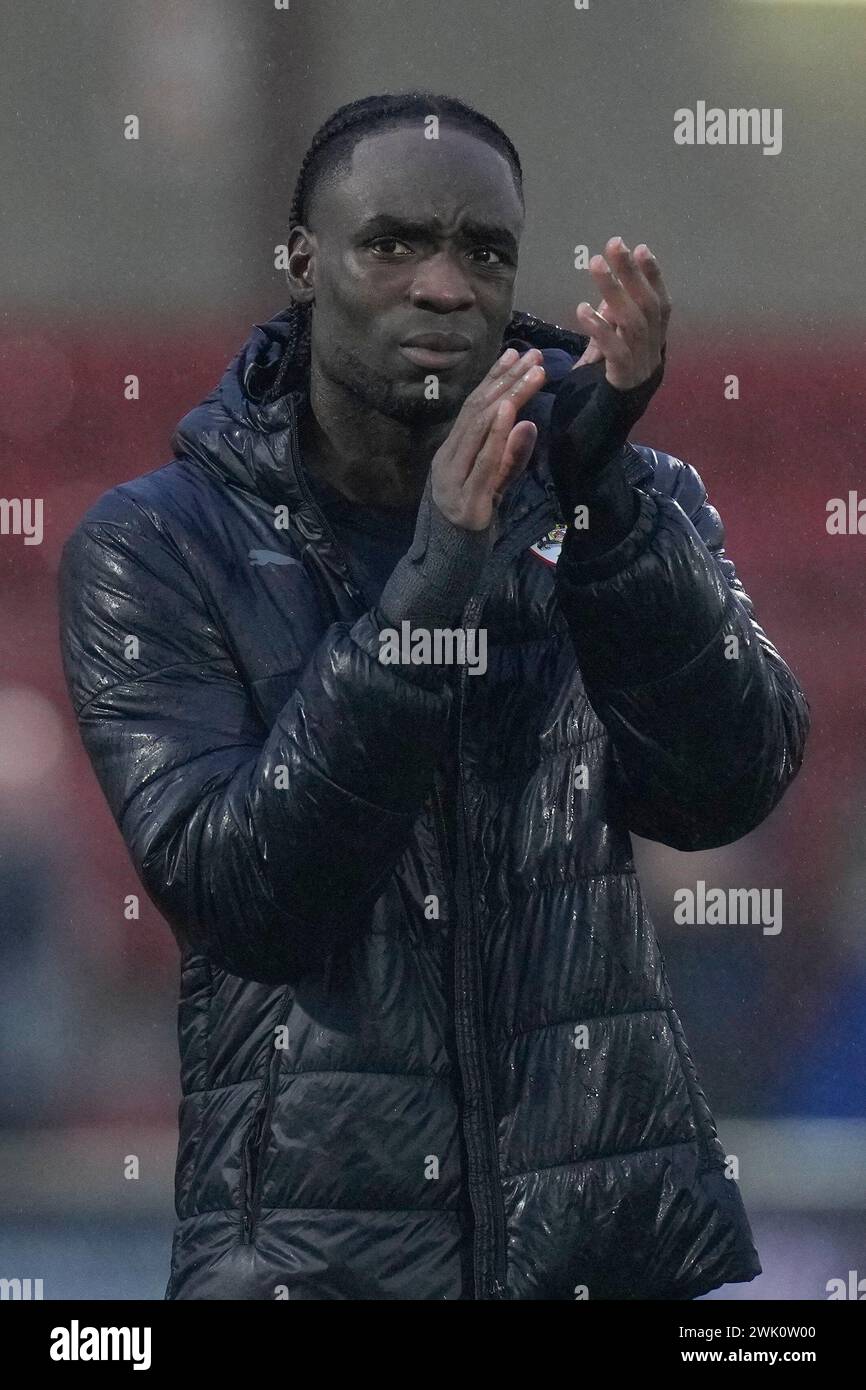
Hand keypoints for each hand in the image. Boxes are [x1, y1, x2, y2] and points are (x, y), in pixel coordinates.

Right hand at [431, 347, 544, 530]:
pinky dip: (496, 433)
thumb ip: (511, 454)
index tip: (515, 352)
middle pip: (478, 410)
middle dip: (507, 380)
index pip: (473, 405)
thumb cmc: (475, 514)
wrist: (453, 556)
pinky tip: (509, 410)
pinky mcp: (468, 497)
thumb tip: (528, 423)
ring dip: (508, 397)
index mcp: (452, 449)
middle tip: (532, 355)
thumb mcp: (496, 479)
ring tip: (531, 374)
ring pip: (480, 428)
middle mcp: (448, 456)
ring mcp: (455, 477)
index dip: (494, 377)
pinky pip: (483, 460)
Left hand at [572, 238, 670, 388]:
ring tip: (596, 265)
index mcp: (656, 340)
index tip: (640, 247)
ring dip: (614, 291)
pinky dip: (599, 328)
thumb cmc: (614, 381)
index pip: (660, 302)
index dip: (654, 275)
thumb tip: (608, 294)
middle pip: (647, 306)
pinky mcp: (624, 379)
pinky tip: (583, 309)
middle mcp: (654, 349)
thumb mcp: (614, 346)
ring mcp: (642, 364)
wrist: (609, 423)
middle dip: (632, 273)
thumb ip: (613, 322)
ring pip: (633, 323)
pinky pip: (614, 350)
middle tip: (614, 244)